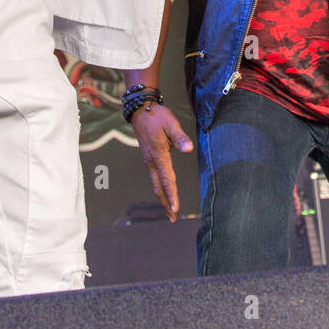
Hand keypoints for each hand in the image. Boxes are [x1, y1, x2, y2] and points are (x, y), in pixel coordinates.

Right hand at [131, 103, 193, 220]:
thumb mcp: (171, 124)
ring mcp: (148, 161)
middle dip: (166, 203)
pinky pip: (154, 178)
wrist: (140, 110)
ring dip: (163, 198)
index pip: (167, 179)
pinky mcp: (148, 158)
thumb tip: (189, 149)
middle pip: (159, 187)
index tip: (175, 208)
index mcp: (158, 155)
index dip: (172, 195)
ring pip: (155, 184)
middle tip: (173, 218)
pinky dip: (160, 188)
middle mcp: (151, 161)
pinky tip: (164, 192)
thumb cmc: (157, 116)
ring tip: (170, 210)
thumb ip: (180, 138)